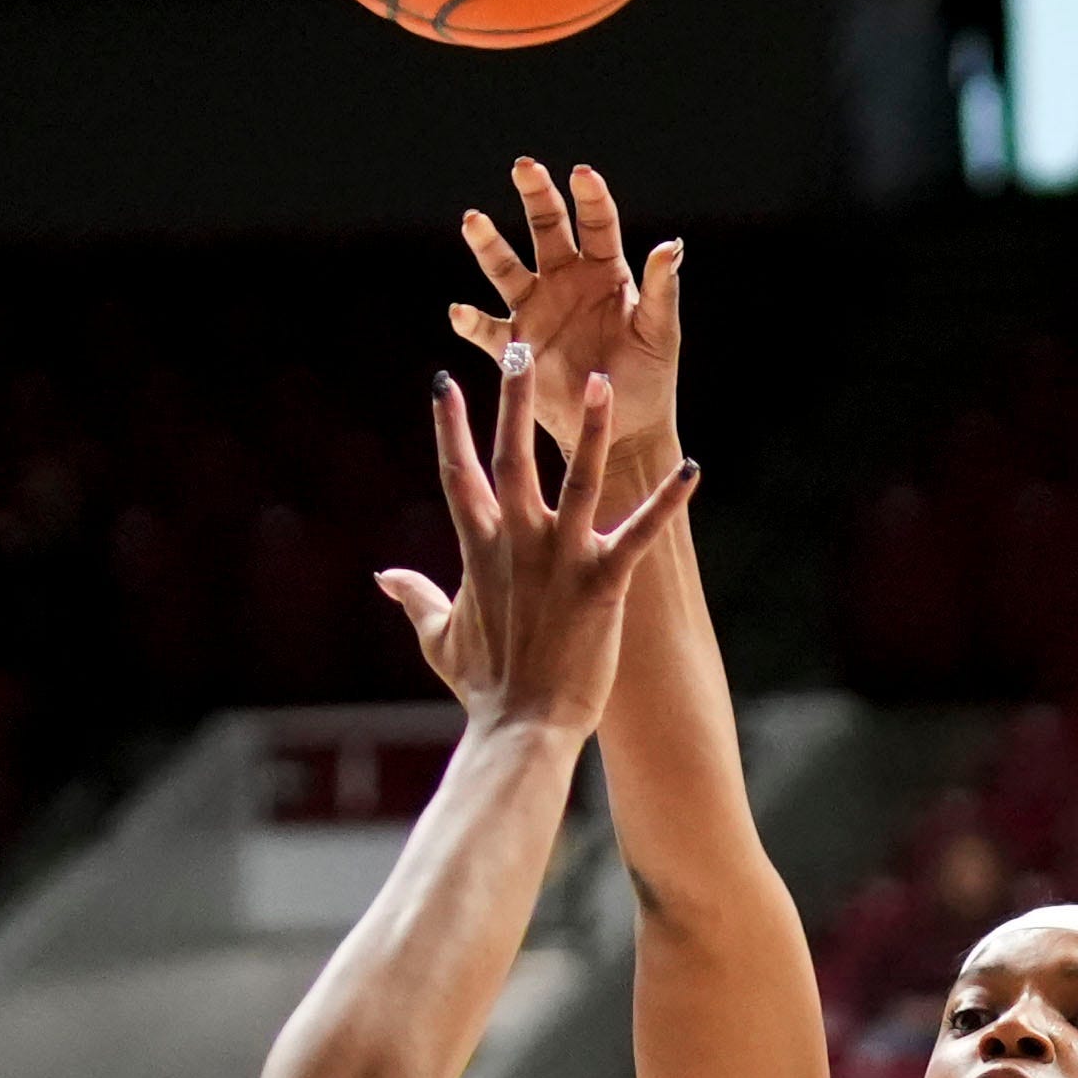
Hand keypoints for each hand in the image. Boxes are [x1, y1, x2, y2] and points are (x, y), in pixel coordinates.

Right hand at [377, 346, 700, 737]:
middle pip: (510, 455)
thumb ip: (415, 598)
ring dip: (591, 429)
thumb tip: (383, 574)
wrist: (522, 729)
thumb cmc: (484, 688)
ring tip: (601, 382)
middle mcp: (516, 541)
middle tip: (517, 348)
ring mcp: (560, 557)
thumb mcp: (438, 638)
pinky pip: (641, 532)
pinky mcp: (603, 580)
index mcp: (477, 549)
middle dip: (511, 400)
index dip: (449, 427)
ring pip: (578, 478)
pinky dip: (669, 501)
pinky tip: (694, 468)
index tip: (444, 383)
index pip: (457, 473)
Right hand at [452, 159, 681, 500]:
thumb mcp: (659, 331)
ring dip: (489, 245)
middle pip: (546, 227)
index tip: (581, 174)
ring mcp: (536, 311)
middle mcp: (566, 281)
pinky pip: (487, 330)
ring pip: (506, 268)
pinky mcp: (515, 348)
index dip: (590, 197)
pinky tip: (459, 312)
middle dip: (535, 196)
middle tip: (524, 167)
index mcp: (606, 272)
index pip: (597, 223)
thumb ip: (660, 288)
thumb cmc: (649, 378)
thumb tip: (672, 246)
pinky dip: (470, 322)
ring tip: (473, 221)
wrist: (622, 431)